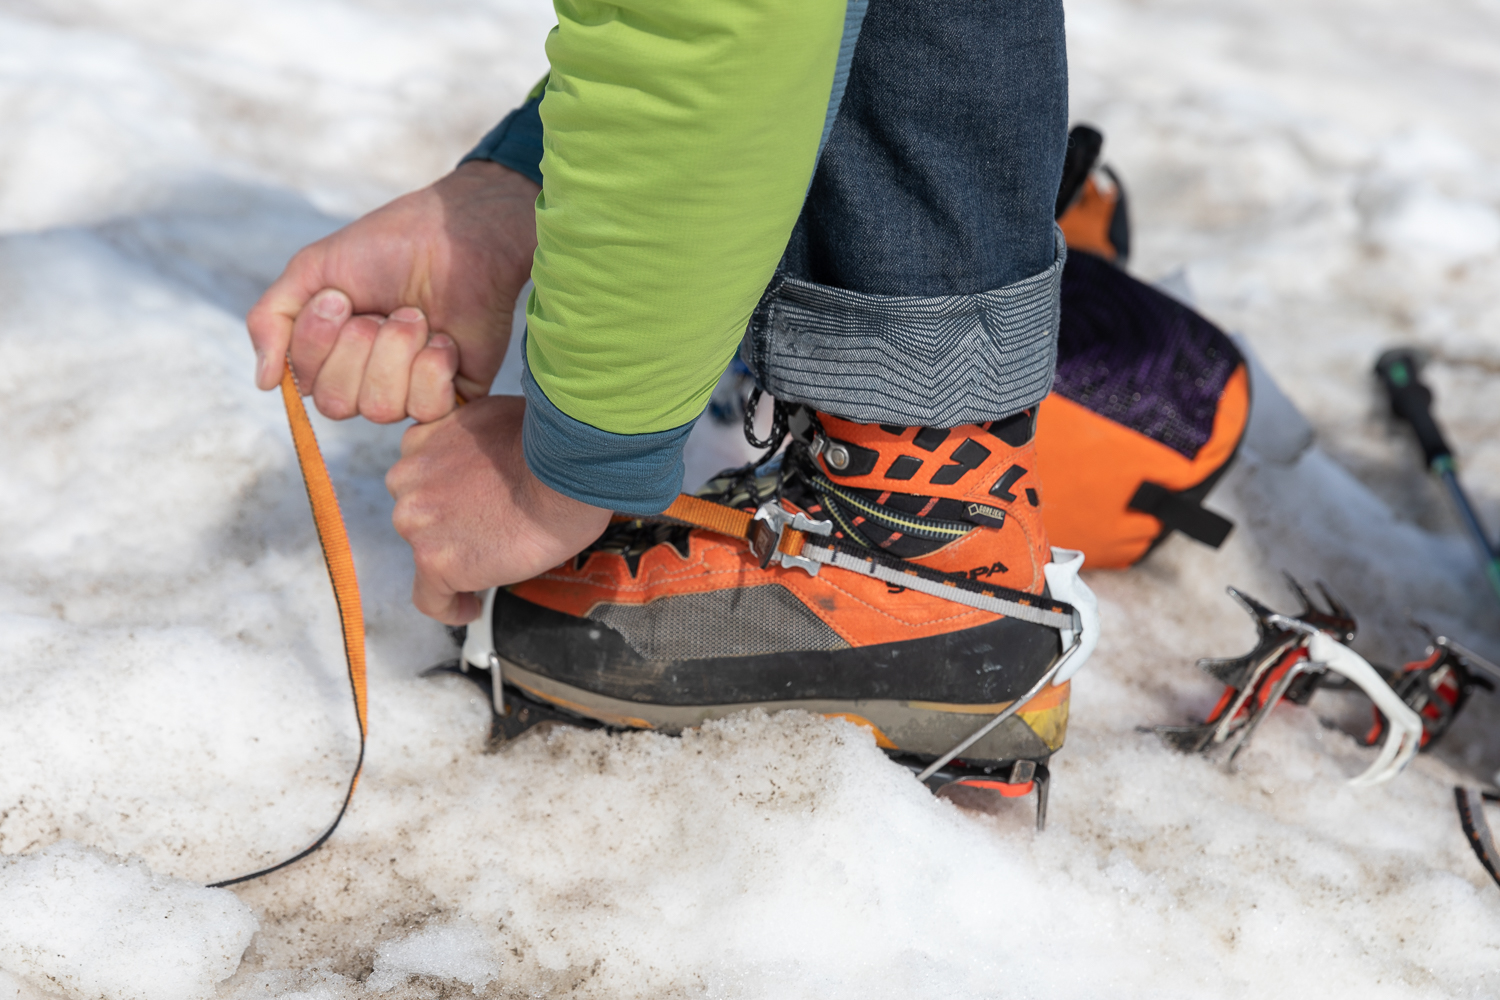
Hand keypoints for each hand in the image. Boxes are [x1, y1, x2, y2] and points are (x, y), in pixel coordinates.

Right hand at [247, 161, 538, 417]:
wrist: (460, 236)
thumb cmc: (389, 245)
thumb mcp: (314, 269)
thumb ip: (271, 320)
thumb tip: (265, 383)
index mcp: (334, 354)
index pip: (307, 384)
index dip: (319, 343)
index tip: (340, 298)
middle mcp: (369, 378)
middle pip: (338, 405)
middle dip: (358, 349)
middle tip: (383, 308)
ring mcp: (411, 389)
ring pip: (381, 410)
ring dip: (397, 351)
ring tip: (416, 315)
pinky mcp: (454, 394)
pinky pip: (427, 410)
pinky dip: (433, 366)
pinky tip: (445, 338)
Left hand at [386, 395, 611, 623]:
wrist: (561, 474)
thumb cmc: (547, 445)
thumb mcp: (494, 416)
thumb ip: (472, 436)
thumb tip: (487, 450)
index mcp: (421, 440)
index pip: (420, 476)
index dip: (446, 493)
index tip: (464, 507)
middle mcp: (408, 480)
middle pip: (419, 513)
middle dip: (450, 522)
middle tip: (489, 530)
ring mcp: (417, 523)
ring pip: (426, 551)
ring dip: (454, 557)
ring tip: (492, 563)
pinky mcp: (434, 562)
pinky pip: (431, 599)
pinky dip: (451, 607)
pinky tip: (471, 607)